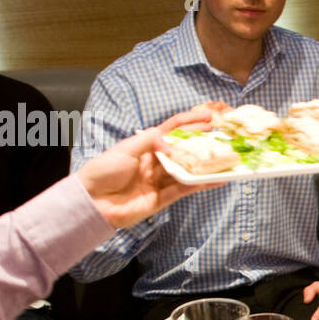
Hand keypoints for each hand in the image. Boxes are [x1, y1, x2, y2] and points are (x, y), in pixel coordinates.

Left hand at [75, 109, 216, 228]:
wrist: (92, 202)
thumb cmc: (104, 171)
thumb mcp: (125, 149)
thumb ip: (151, 141)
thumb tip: (172, 142)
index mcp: (145, 147)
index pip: (171, 130)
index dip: (189, 122)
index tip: (207, 117)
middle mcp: (156, 162)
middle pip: (183, 150)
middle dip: (202, 143)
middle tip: (222, 137)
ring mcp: (160, 181)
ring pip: (188, 170)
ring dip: (206, 165)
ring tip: (226, 158)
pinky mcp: (163, 199)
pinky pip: (185, 189)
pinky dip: (201, 185)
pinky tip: (216, 179)